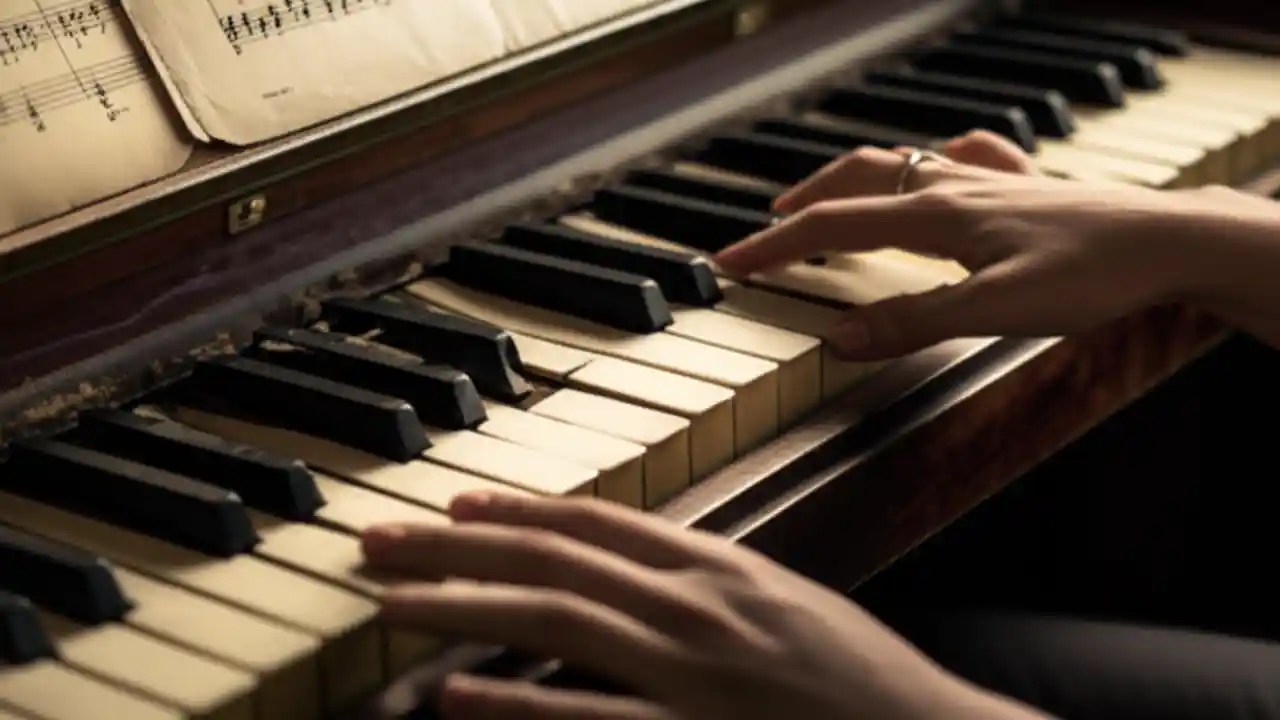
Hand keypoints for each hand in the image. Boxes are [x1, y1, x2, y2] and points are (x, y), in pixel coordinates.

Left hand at [362, 494, 1047, 719]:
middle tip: (377, 543)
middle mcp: (694, 608)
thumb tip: (646, 562)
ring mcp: (689, 674)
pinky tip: (453, 697)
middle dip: (455, 548)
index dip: (516, 510)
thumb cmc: (862, 679)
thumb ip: (714, 580)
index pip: (597, 523)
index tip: (452, 506)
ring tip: (387, 600)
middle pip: (553, 561)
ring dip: (460, 607)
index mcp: (721, 568)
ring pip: (552, 623)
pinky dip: (517, 704)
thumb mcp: (789, 603)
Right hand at [712, 130, 1278, 360]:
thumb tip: (837, 339)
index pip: (832, 227)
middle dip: (800, 206)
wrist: (1171, 241)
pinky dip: (931, 162)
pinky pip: (963, 159)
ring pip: (900, 165)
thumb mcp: (992, 313)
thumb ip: (910, 324)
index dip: (773, 248)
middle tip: (764, 230)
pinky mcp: (1023, 187)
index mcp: (936, 216)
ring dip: (851, 180)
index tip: (728, 264)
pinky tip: (939, 165)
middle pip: (854, 183)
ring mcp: (988, 182)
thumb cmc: (1091, 275)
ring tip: (823, 196)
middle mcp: (953, 188)